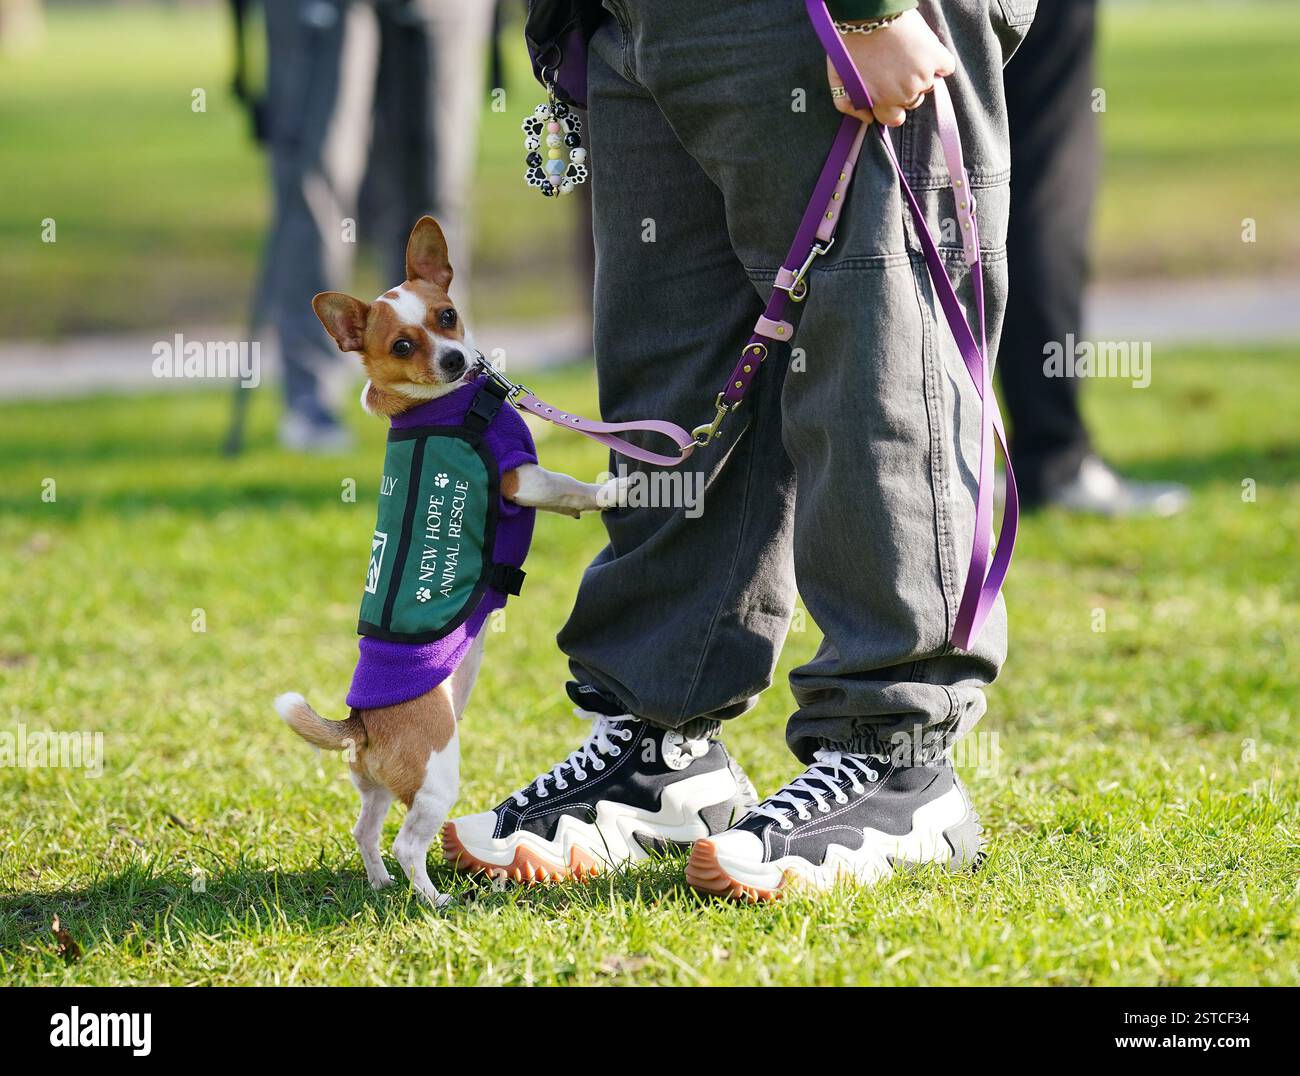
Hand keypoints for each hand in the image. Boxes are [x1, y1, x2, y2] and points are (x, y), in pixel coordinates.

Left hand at [827, 10, 955, 127]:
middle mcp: (905, 94)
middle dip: (904, 89)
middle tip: (895, 68)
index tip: (887, 92)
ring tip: (906, 55)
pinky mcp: (937, 58)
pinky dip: (939, 63)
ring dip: (919, 74)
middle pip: (911, 102)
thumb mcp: (838, 79)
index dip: (889, 106)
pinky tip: (925, 52)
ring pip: (927, 86)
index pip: (893, 118)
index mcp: (883, 101)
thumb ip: (848, 105)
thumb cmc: (850, 43)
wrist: (870, 12)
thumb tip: (868, 119)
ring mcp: (923, 77)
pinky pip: (946, 68)